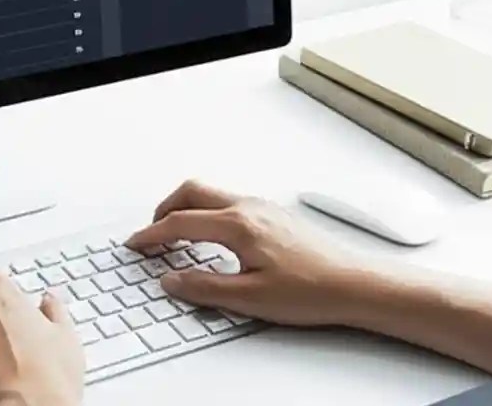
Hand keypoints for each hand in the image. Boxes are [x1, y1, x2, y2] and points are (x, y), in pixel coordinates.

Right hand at [127, 181, 368, 327]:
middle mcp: (249, 208)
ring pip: (211, 193)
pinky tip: (212, 236)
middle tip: (151, 233)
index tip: (136, 243)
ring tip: (176, 234)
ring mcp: (263, 207)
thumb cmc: (311, 290)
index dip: (152, 234)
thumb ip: (204, 287)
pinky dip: (207, 211)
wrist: (355, 284)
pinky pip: (228, 201)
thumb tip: (172, 279)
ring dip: (187, 208)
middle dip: (164, 209)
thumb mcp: (250, 299)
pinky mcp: (274, 214)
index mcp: (238, 225)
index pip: (180, 223)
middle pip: (192, 192)